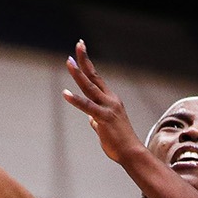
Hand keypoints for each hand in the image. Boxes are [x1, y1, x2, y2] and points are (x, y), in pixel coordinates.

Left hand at [63, 43, 144, 164]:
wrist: (132, 153)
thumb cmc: (119, 142)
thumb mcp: (105, 128)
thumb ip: (97, 120)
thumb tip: (90, 118)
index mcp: (110, 100)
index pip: (96, 78)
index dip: (87, 64)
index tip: (81, 50)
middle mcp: (110, 100)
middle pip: (94, 76)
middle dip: (85, 60)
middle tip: (78, 44)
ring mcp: (108, 108)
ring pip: (90, 88)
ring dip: (79, 74)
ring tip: (69, 62)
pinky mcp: (105, 118)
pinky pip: (88, 107)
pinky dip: (76, 100)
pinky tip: (65, 93)